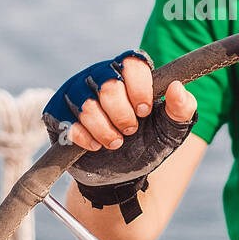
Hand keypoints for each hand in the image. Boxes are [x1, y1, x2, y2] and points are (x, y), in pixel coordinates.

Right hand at [42, 50, 198, 223]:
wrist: (121, 175)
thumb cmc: (147, 143)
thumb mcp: (171, 129)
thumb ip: (182, 108)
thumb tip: (177, 87)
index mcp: (129, 72)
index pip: (132, 64)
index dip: (139, 90)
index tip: (145, 112)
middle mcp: (100, 75)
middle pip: (108, 85)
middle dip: (123, 116)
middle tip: (130, 130)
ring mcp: (75, 92)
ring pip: (87, 105)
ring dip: (105, 131)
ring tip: (115, 142)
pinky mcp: (57, 113)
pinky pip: (68, 123)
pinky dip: (85, 139)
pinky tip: (95, 145)